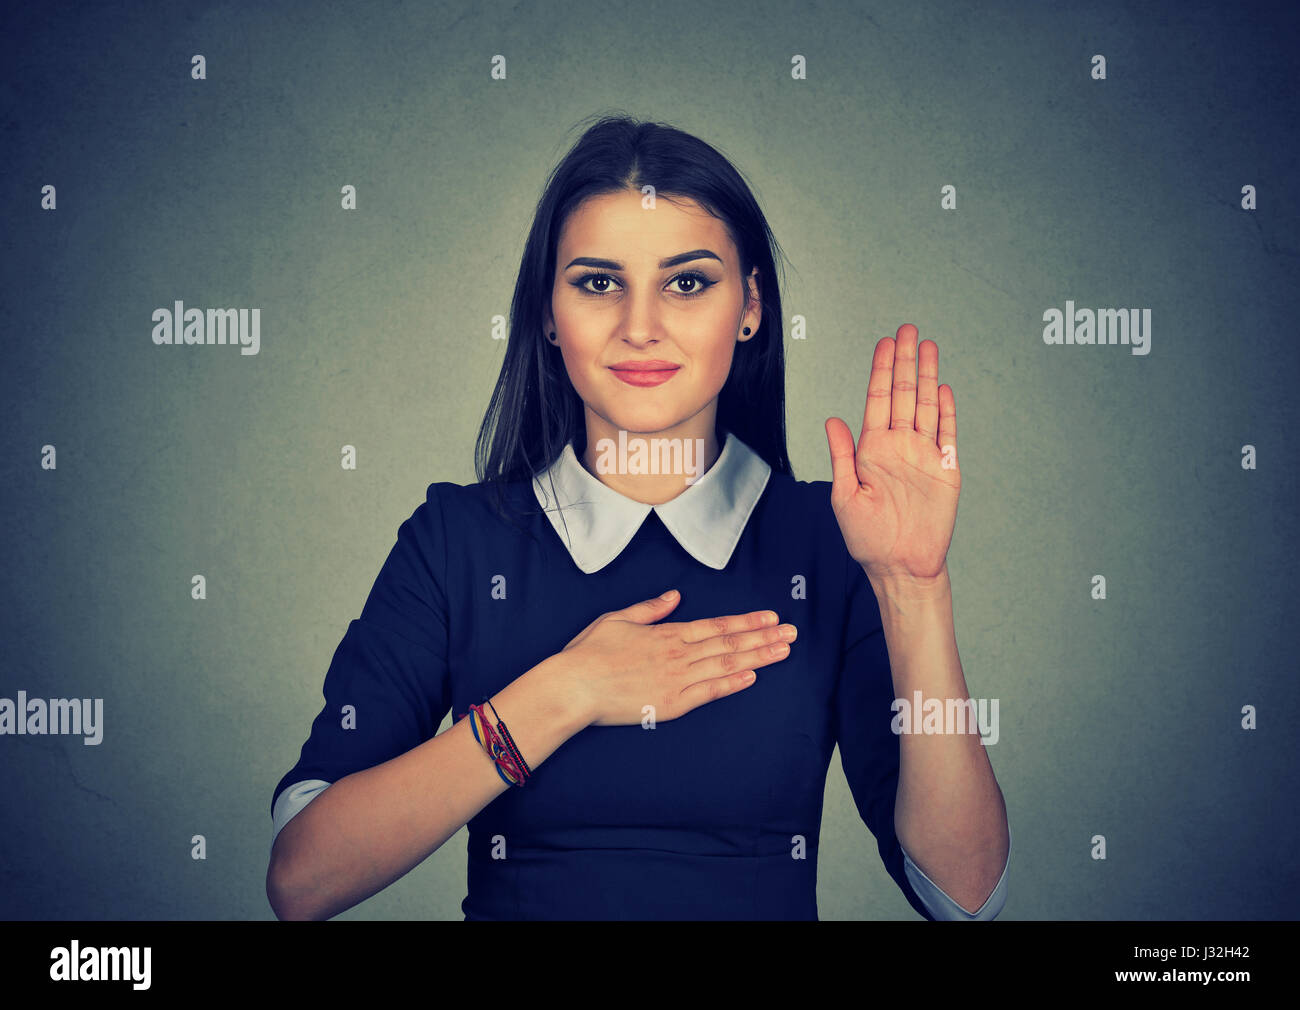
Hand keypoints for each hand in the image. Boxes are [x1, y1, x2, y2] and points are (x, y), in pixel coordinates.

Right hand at [555, 591, 797, 727]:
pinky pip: (709, 692)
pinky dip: (733, 683)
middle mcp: (678, 654)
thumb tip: (675, 596)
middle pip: (730, 643)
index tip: (769, 617)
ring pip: (726, 665)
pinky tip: (753, 676)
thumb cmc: (588, 653)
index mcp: (666, 632)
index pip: (716, 625)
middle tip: (791, 633)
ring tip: (783, 651)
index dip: (746, 621)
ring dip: (758, 657)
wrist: (573, 687)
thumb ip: (650, 608)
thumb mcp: (617, 619)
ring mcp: (677, 680)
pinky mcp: (671, 704)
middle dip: (763, 637)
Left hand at [825, 323, 960, 581]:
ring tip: (928, 347)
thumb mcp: (845, 496)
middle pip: (903, 395)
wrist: (900, 566)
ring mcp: (924, 456)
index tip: (885, 344)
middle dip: (905, 362)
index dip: (881, 371)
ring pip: (925, 407)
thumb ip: (842, 456)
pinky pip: (947, 435)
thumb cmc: (867, 539)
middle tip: (908, 330)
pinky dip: (946, 412)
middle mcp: (898, 447)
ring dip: (927, 377)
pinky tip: (943, 389)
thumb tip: (833, 421)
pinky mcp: (946, 470)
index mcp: (872, 450)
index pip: (878, 400)